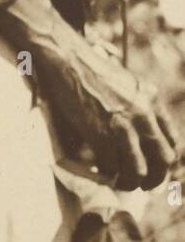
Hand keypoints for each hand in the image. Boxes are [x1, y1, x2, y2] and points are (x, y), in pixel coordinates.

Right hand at [0, 0, 177, 190]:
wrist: (66, 58)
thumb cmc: (90, 69)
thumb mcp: (127, 83)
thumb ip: (139, 106)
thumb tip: (141, 135)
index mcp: (152, 99)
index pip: (174, 142)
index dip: (167, 162)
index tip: (157, 168)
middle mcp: (144, 114)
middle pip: (163, 160)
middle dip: (155, 178)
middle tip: (143, 183)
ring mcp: (123, 125)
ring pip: (139, 170)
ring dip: (130, 182)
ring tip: (121, 183)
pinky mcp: (101, 134)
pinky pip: (111, 166)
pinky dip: (107, 173)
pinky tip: (101, 171)